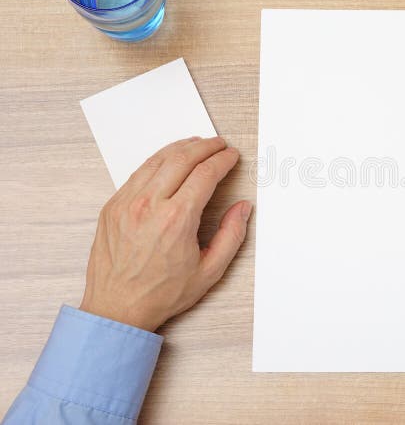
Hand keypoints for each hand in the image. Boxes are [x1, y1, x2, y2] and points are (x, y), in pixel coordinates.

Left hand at [79, 137, 251, 331]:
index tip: (231, 156)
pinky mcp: (112, 207)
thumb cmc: (161, 294)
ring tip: (196, 143)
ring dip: (180, 147)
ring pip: (157, 161)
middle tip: (219, 144)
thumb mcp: (209, 271)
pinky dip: (157, 160)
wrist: (117, 309)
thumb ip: (231, 236)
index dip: (222, 160)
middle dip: (205, 146)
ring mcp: (126, 203)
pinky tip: (168, 159)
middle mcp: (150, 206)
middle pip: (182, 159)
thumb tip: (243, 208)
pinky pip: (137, 173)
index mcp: (177, 220)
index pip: (205, 174)